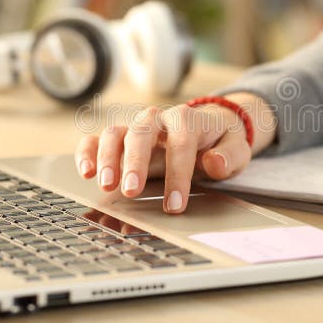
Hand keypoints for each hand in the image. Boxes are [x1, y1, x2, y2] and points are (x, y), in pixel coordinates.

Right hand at [74, 93, 275, 213]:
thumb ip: (230, 156)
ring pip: (115, 133)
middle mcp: (157, 119)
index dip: (177, 175)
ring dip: (108, 158)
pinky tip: (86, 172)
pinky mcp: (121, 139)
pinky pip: (97, 139)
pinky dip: (87, 152)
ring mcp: (136, 127)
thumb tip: (214, 163)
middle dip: (135, 162)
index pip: (180, 144)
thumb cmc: (220, 141)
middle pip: (141, 133)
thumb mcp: (237, 148)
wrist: (209, 127)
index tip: (175, 204)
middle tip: (132, 191)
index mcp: (187, 119)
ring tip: (107, 185)